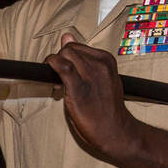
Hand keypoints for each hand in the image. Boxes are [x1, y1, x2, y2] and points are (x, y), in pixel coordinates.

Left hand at [46, 33, 140, 160]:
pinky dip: (52, 66)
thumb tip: (66, 36)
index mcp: (106, 59)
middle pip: (69, 49)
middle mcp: (100, 64)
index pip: (77, 46)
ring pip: (64, 55)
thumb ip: (83, 58)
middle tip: (59, 80)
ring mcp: (91, 74)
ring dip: (54, 66)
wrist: (115, 131)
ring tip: (58, 85)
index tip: (66, 73)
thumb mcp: (100, 77)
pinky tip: (53, 80)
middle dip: (60, 61)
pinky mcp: (79, 87)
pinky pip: (61, 66)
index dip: (66, 58)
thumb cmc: (106, 107)